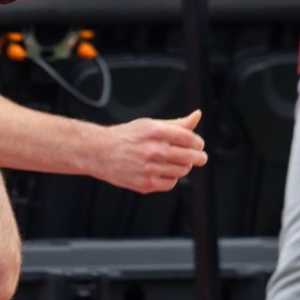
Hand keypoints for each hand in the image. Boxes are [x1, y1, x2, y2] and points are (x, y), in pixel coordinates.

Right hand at [90, 111, 207, 193]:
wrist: (100, 152)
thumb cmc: (126, 137)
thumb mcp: (150, 124)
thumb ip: (176, 124)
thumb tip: (197, 116)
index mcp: (156, 132)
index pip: (189, 138)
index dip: (198, 143)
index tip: (198, 144)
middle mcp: (153, 150)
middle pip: (190, 157)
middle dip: (199, 157)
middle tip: (199, 157)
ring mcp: (150, 168)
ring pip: (182, 171)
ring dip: (183, 167)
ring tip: (175, 162)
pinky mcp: (146, 184)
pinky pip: (171, 183)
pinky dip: (171, 178)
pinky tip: (163, 171)